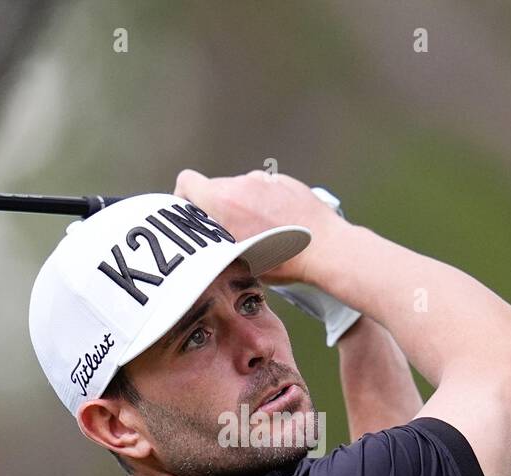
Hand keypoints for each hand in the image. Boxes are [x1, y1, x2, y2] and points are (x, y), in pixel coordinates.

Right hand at [172, 168, 345, 284]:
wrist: (326, 249)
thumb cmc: (283, 260)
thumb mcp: (237, 260)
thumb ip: (213, 242)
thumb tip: (201, 244)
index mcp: (223, 200)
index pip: (187, 182)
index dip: (184, 198)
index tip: (193, 216)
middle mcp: (242, 183)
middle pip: (217, 189)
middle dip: (218, 208)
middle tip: (229, 235)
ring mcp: (266, 180)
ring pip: (242, 189)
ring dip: (244, 205)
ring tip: (260, 233)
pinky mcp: (286, 182)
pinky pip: (266, 189)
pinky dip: (267, 203)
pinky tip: (280, 225)